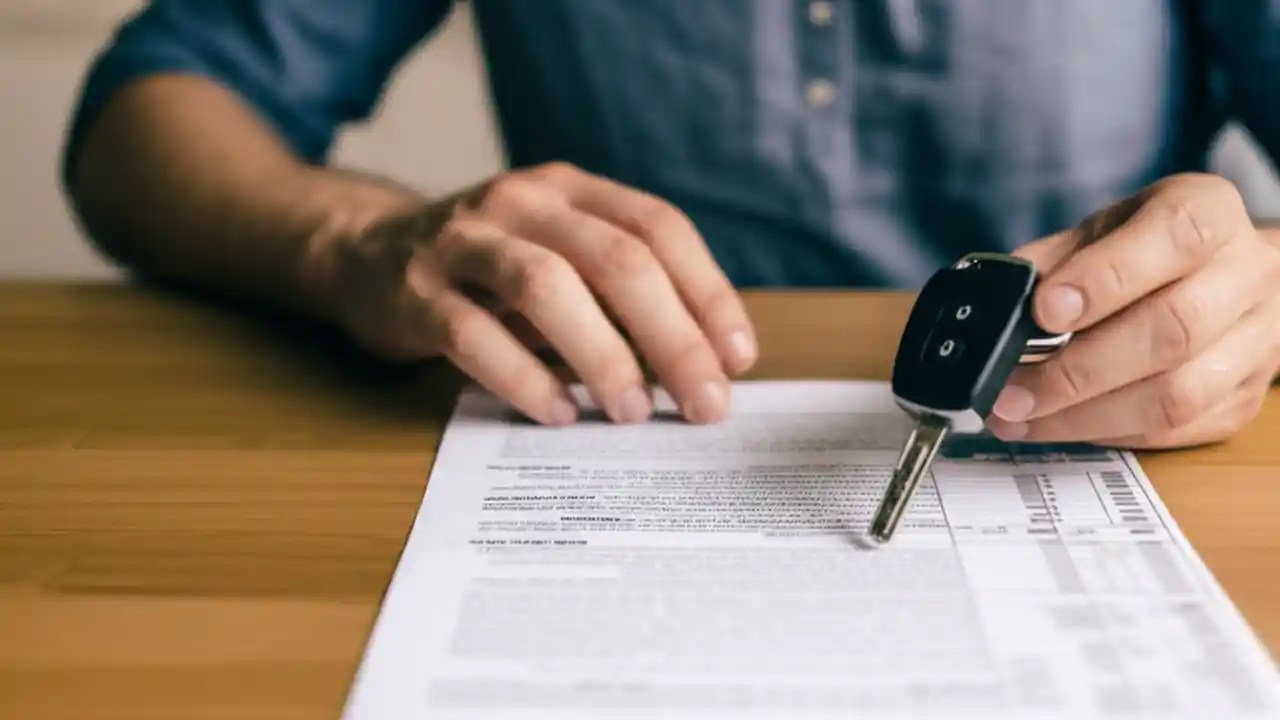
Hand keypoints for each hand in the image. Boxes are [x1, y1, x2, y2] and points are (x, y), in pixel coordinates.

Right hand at [324, 162, 756, 425]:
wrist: (366, 254)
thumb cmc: (490, 274)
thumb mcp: (561, 261)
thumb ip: (621, 300)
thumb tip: (706, 367)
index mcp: (572, 190)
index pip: (659, 228)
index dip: (707, 292)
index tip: (738, 359)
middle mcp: (523, 202)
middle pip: (616, 260)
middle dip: (673, 336)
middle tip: (705, 404)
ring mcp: (464, 242)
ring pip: (546, 286)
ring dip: (602, 354)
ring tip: (634, 412)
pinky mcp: (414, 291)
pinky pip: (472, 333)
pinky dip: (522, 376)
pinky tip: (557, 414)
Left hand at [990, 173, 1279, 448]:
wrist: (1233, 278)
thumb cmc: (1154, 251)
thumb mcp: (1104, 231)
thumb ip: (1055, 260)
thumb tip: (999, 301)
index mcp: (1208, 215)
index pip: (1174, 239)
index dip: (1106, 279)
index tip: (1045, 311)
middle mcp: (1245, 277)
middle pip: (1174, 330)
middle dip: (1079, 369)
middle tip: (1011, 391)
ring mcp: (1254, 344)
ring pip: (1177, 395)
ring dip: (1085, 416)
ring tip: (1020, 418)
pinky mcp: (1242, 401)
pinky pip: (1176, 431)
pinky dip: (1107, 432)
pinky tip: (1059, 426)